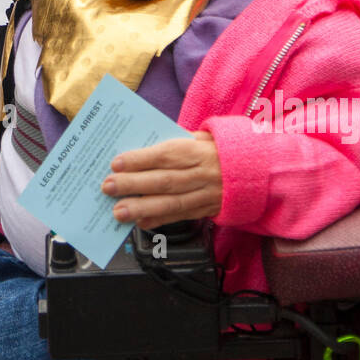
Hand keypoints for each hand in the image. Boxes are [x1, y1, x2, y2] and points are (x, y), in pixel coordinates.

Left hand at [101, 131, 223, 228]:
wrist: (252, 171)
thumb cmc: (216, 149)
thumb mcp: (199, 137)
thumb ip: (173, 141)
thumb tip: (141, 149)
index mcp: (197, 150)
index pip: (165, 155)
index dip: (140, 160)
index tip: (116, 163)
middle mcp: (200, 174)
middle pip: (163, 180)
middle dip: (133, 185)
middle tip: (107, 187)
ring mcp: (203, 195)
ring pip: (170, 203)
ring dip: (142, 209)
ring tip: (118, 212)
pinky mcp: (204, 210)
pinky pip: (179, 217)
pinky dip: (159, 221)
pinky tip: (140, 223)